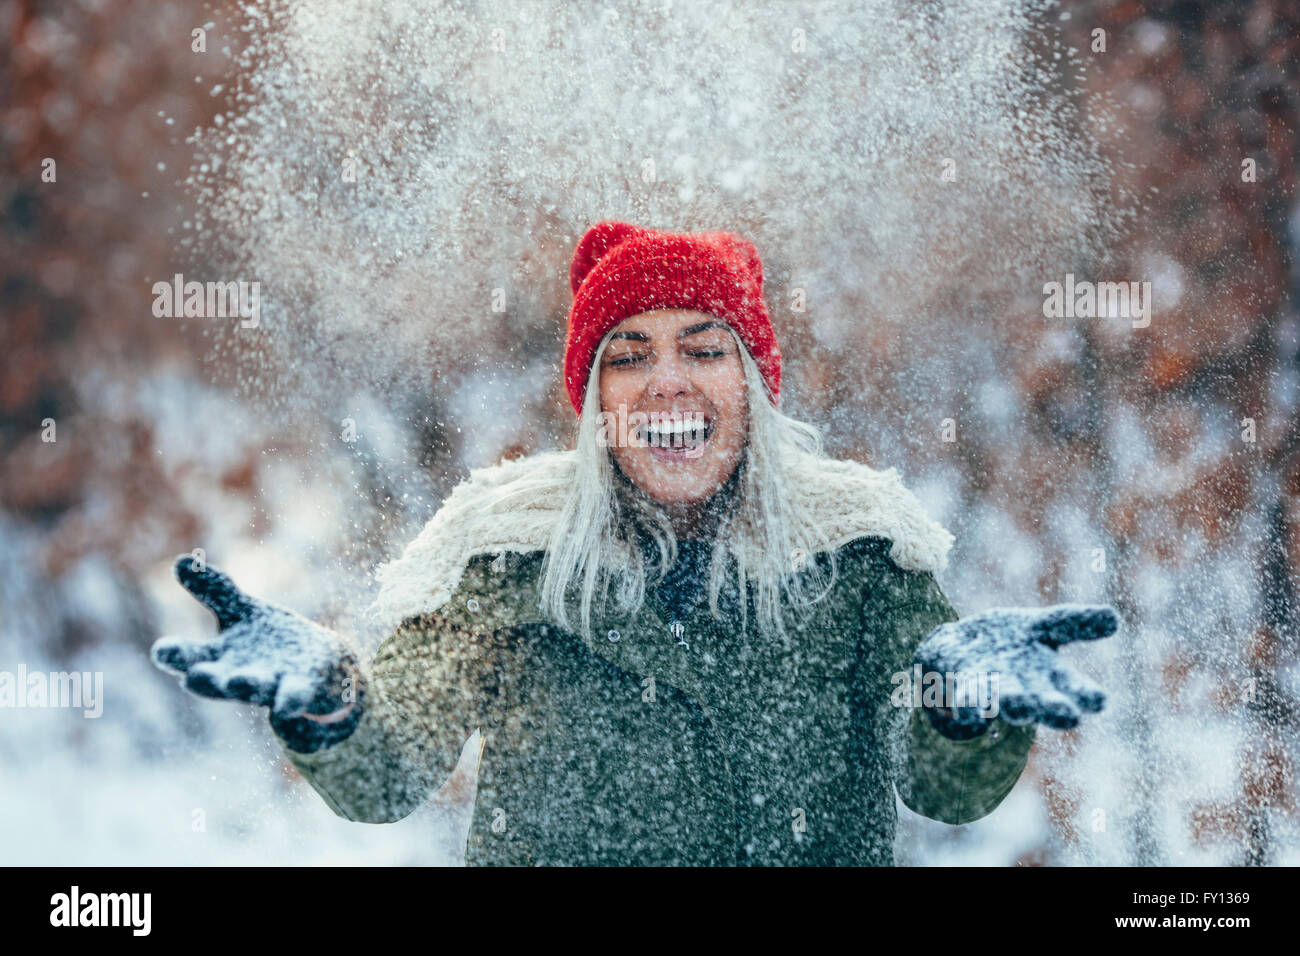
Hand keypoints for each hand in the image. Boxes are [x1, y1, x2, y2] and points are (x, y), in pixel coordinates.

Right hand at [152, 556, 362, 744]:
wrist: (320, 665)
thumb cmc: (268, 640)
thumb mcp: (240, 611)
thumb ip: (214, 591)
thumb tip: (182, 561)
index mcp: (217, 657)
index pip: (187, 657)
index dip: (173, 655)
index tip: (163, 651)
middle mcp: (237, 675)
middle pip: (215, 681)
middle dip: (205, 679)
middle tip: (193, 677)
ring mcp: (269, 684)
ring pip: (254, 688)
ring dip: (245, 685)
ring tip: (238, 681)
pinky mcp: (301, 689)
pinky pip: (293, 697)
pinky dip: (288, 700)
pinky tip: (285, 705)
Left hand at [913, 604, 1117, 738]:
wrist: (963, 645)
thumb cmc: (1012, 640)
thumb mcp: (1043, 625)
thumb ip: (1074, 622)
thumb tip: (1114, 619)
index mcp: (1051, 675)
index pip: (1075, 688)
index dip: (1086, 695)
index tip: (1099, 700)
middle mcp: (1027, 690)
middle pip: (1043, 703)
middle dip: (1054, 709)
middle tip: (1068, 716)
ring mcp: (994, 691)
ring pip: (1006, 703)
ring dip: (1013, 705)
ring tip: (1018, 704)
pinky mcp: (965, 688)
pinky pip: (966, 701)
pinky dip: (966, 707)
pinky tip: (964, 708)